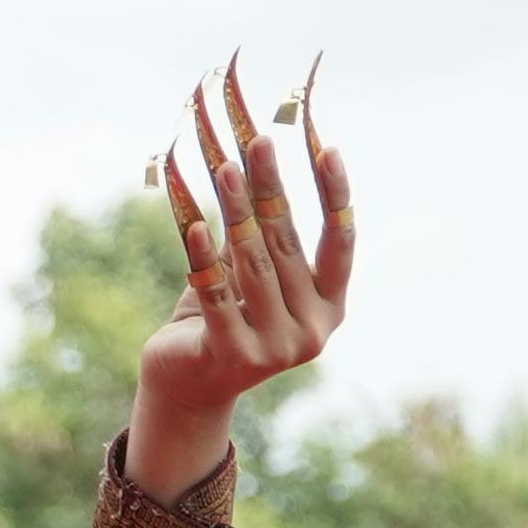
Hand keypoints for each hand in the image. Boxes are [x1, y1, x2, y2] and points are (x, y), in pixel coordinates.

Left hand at [128, 54, 353, 501]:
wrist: (186, 387)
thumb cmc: (223, 318)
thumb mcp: (250, 274)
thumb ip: (260, 232)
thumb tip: (253, 158)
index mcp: (330, 307)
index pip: (340, 241)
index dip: (334, 194)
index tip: (325, 148)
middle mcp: (313, 330)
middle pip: (289, 243)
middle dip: (271, 187)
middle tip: (257, 141)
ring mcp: (277, 348)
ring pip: (253, 263)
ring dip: (236, 209)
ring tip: (223, 167)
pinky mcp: (234, 356)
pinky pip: (217, 295)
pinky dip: (204, 258)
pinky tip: (194, 224)